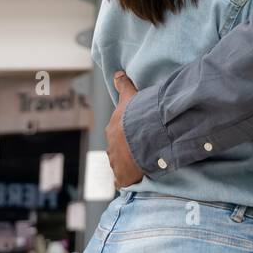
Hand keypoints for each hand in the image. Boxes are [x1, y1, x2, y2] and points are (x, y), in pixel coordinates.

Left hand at [105, 71, 144, 188]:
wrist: (141, 135)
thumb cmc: (135, 115)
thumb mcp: (129, 96)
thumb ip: (123, 84)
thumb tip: (117, 72)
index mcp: (112, 130)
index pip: (117, 134)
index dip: (126, 135)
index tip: (135, 136)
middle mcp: (111, 148)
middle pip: (117, 151)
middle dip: (126, 152)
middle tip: (140, 151)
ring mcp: (116, 163)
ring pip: (120, 165)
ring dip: (128, 165)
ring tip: (141, 165)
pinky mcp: (123, 176)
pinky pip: (124, 181)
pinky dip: (129, 180)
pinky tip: (136, 179)